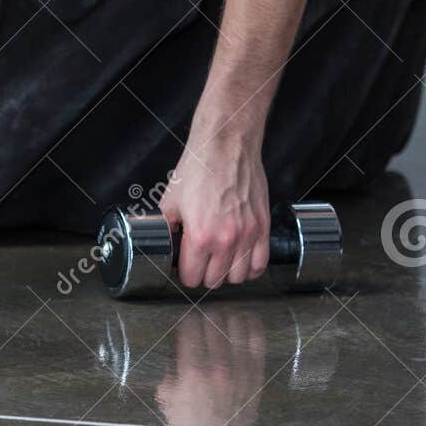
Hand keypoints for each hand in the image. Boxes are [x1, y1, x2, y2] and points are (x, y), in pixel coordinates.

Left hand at [158, 135, 271, 289]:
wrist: (226, 145)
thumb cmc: (200, 167)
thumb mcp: (170, 200)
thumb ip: (166, 228)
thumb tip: (163, 244)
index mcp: (201, 235)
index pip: (192, 277)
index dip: (185, 273)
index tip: (185, 265)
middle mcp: (226, 239)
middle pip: (215, 281)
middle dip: (204, 273)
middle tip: (200, 261)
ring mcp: (248, 234)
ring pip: (239, 277)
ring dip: (227, 272)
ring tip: (220, 260)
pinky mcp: (263, 226)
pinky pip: (260, 264)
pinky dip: (251, 268)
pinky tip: (241, 259)